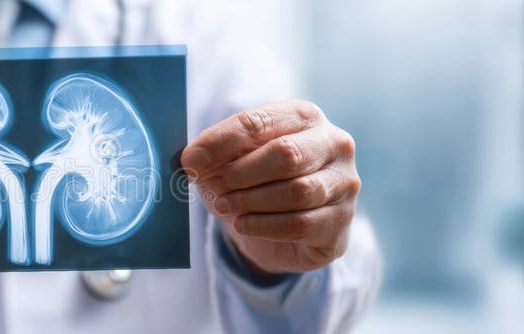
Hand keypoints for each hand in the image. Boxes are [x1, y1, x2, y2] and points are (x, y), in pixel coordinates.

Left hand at [182, 100, 359, 274]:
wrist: (283, 230)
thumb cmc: (256, 182)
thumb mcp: (231, 162)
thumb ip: (214, 155)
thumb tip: (193, 161)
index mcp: (303, 116)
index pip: (259, 121)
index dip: (221, 142)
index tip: (192, 162)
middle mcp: (333, 143)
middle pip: (285, 154)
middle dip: (241, 173)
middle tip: (214, 187)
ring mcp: (344, 182)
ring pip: (297, 191)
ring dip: (251, 201)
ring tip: (224, 206)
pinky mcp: (340, 220)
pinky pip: (300, 223)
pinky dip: (264, 225)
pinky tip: (243, 225)